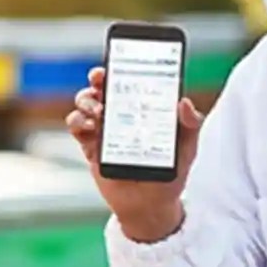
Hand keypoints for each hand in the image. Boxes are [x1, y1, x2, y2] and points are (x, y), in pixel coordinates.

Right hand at [65, 66, 204, 242]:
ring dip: (87, 99)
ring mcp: (103, 130)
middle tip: (101, 78)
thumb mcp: (187, 147)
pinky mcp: (91, 147)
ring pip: (85, 102)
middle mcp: (121, 114)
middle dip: (99, 77)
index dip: (122, 66)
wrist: (151, 207)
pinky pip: (76, 127)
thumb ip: (190, 125)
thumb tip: (185, 102)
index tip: (119, 59)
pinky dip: (78, 121)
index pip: (130, 80)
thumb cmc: (171, 173)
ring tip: (99, 110)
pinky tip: (90, 126)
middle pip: (103, 86)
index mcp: (143, 109)